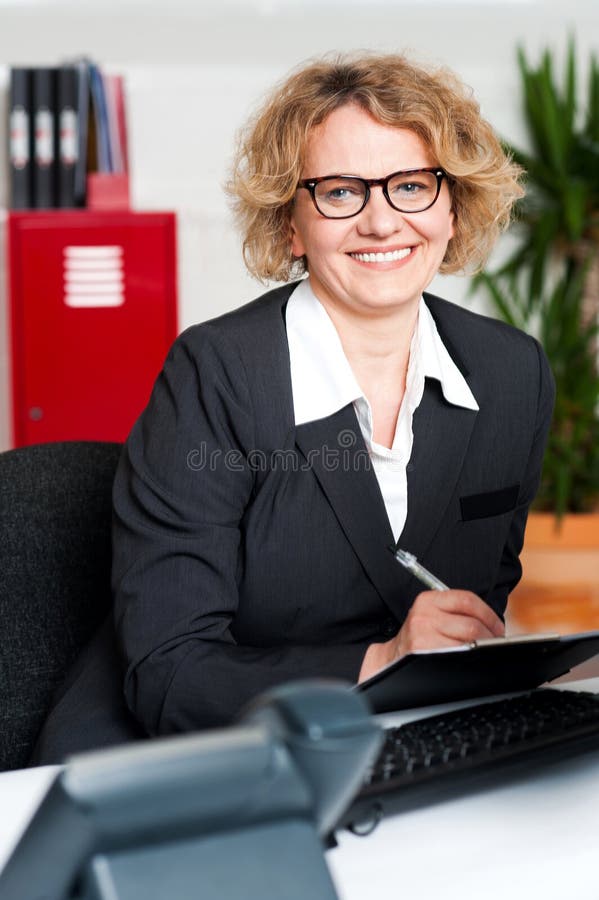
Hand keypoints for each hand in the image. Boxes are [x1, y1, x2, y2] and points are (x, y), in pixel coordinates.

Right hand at [358, 590, 504, 682]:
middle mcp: (424, 615)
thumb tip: (494, 624)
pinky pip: (459, 656)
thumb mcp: (431, 615)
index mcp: (428, 600)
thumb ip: (457, 612)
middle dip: (490, 636)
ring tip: (486, 652)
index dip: (489, 615)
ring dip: (483, 649)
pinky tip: (472, 660)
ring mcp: (422, 635)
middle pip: (472, 624)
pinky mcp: (423, 653)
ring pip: (469, 641)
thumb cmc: (420, 637)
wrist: (392, 657)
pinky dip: (471, 659)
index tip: (498, 627)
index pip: (467, 600)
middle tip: (495, 643)